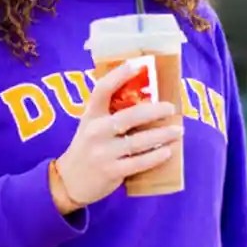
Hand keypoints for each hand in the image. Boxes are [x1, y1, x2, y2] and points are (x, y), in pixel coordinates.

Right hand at [51, 62, 181, 212]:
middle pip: (129, 116)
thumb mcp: (91, 125)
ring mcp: (103, 153)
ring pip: (138, 141)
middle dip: (154, 111)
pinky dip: (155, 156)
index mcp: (90, 115)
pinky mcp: (111, 171)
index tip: (137, 65)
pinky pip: (139, 162)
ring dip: (162, 135)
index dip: (118, 75)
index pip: (102, 90)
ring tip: (178, 131)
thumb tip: (145, 96)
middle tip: (171, 108)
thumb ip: (110, 113)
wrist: (68, 182)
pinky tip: (168, 151)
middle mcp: (96, 132)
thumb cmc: (87, 147)